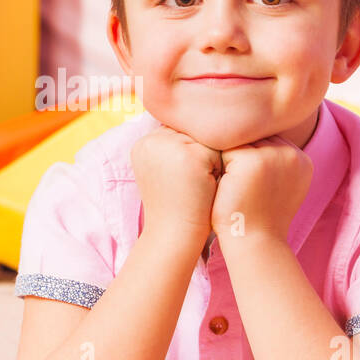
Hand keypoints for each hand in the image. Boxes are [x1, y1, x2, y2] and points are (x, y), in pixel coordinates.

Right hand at [130, 124, 223, 253]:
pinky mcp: (190, 156)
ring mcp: (170, 147)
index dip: (188, 152)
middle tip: (191, 182)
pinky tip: (206, 186)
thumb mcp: (163, 171)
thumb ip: (170, 147)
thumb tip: (194, 125)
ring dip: (209, 160)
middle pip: (191, 132)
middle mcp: (151, 140)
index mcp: (142, 144)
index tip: (184, 177)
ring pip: (204, 139)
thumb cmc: (173, 205)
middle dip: (198, 154)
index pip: (177, 132)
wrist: (174, 234)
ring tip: (198, 184)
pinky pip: (216, 150)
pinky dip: (217, 168)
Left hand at [211, 135, 312, 244]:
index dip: (253, 158)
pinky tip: (222, 185)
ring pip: (240, 142)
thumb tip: (257, 142)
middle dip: (241, 156)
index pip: (269, 142)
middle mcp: (291, 154)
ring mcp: (272, 156)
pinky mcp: (250, 161)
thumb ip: (276, 164)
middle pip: (255, 138)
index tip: (248, 182)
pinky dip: (220, 166)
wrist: (255, 243)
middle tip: (236, 184)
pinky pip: (226, 149)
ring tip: (229, 185)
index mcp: (301, 160)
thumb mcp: (279, 188)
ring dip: (230, 160)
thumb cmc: (262, 219)